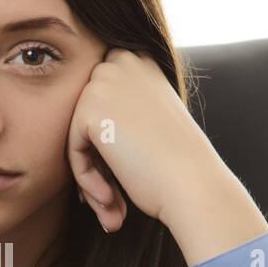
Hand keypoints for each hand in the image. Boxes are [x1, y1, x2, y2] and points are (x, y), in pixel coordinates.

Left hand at [65, 47, 222, 232]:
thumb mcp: (153, 121)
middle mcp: (121, 62)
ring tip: (112, 206)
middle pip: (87, 118)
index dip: (107, 143)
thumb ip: (122, 112)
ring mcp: (103, 82)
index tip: (120, 175)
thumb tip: (91, 128)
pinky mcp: (89, 109)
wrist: (193, 184)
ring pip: (79, 138)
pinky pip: (74, 151)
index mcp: (141, 61)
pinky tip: (110, 199)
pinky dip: (88, 180)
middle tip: (112, 198)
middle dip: (97, 162)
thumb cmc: (180, 163)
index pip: (102, 100)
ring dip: (92, 177)